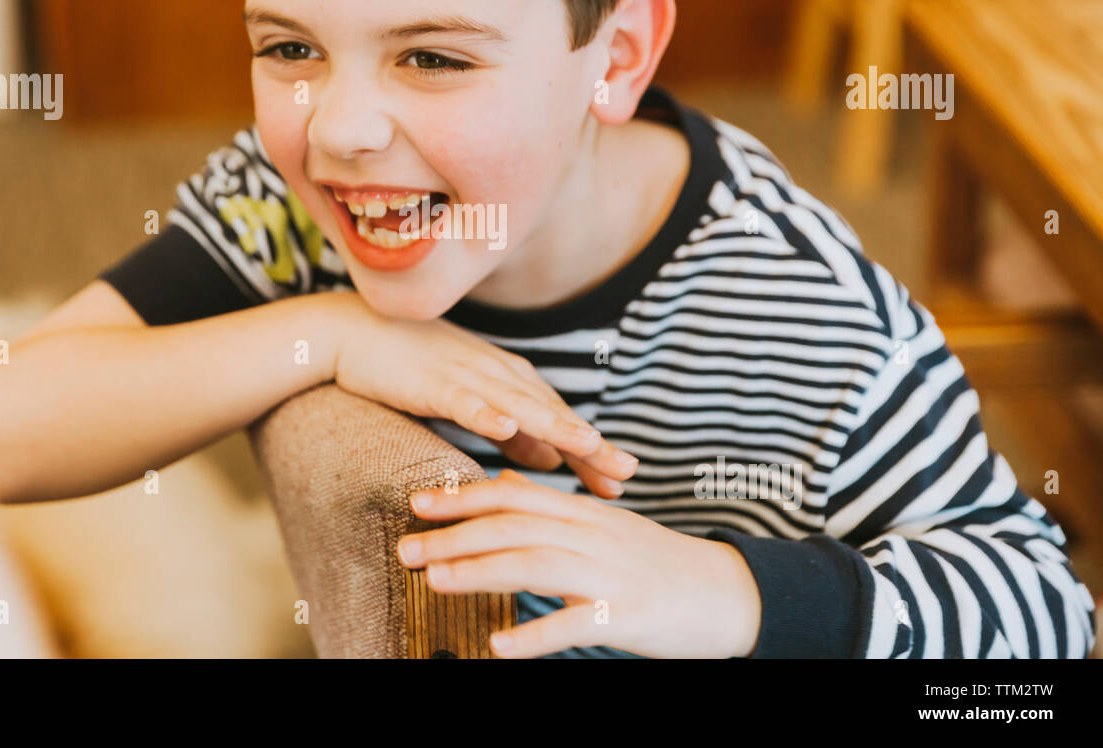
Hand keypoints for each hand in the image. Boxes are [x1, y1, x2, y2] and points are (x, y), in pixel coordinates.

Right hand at [332, 297, 637, 496]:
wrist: (353, 332)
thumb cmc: (411, 367)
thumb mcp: (472, 398)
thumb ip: (512, 427)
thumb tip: (554, 459)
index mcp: (507, 378)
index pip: (559, 417)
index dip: (592, 448)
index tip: (624, 479)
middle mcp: (495, 372)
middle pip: (551, 411)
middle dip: (590, 443)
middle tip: (626, 473)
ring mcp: (464, 373)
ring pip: (516, 403)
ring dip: (553, 424)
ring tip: (586, 445)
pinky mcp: (429, 380)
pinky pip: (460, 398)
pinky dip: (483, 411)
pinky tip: (503, 426)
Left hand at [396, 469, 762, 657]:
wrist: (727, 593)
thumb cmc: (658, 562)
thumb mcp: (605, 524)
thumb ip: (554, 508)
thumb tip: (507, 487)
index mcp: (583, 513)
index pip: (513, 497)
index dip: (463, 498)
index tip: (417, 502)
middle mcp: (592, 535)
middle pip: (514, 527)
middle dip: (455, 535)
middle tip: (406, 547)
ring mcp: (609, 574)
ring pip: (536, 563)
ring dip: (481, 571)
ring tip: (436, 580)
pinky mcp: (626, 615)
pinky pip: (573, 625)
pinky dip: (534, 634)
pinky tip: (499, 645)